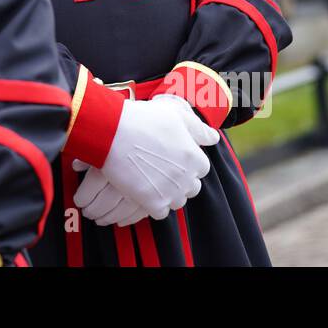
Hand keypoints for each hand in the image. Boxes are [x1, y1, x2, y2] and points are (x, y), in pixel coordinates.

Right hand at [76, 94, 219, 220]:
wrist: (113, 132)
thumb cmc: (144, 119)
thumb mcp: (175, 115)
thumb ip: (199, 128)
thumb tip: (214, 138)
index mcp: (196, 158)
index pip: (201, 168)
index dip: (186, 161)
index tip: (171, 155)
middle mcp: (187, 178)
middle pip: (191, 187)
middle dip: (179, 179)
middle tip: (160, 167)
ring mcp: (171, 192)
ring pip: (177, 201)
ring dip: (168, 193)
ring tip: (151, 178)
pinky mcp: (153, 203)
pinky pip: (161, 212)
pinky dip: (153, 204)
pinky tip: (143, 189)